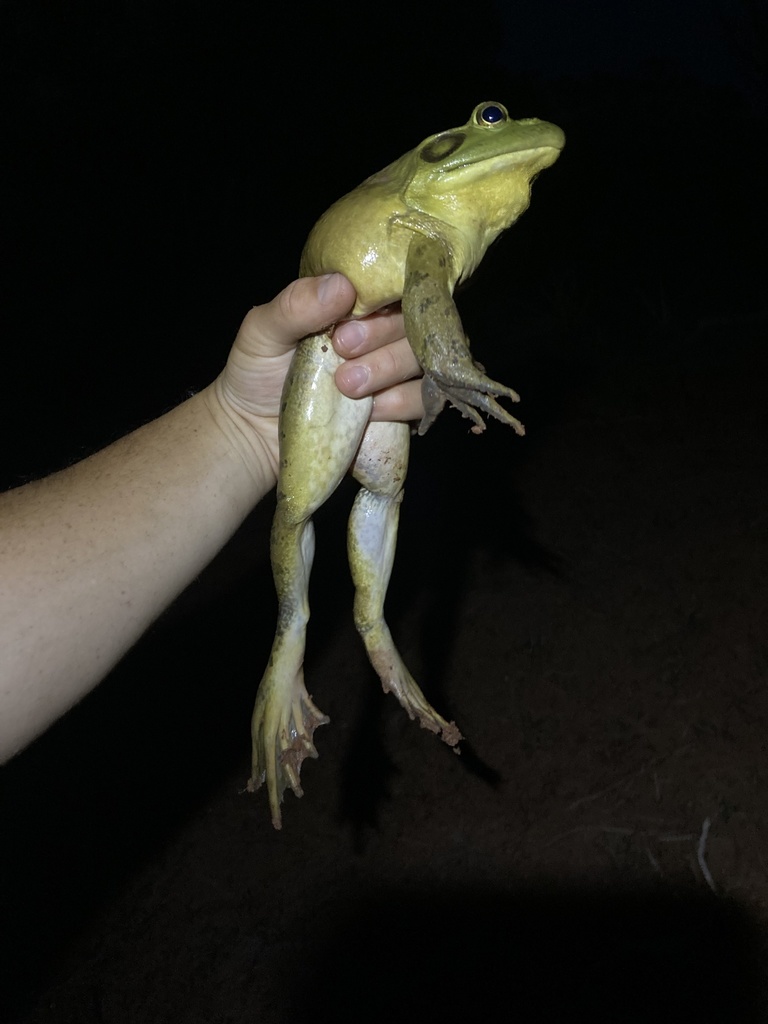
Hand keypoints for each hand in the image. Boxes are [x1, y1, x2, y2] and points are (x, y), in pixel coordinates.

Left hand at [210, 274, 422, 480]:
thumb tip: (342, 285)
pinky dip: (401, 401)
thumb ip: (295, 305)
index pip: (393, 280)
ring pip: (424, 357)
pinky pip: (424, 399)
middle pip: (416, 316)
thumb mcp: (263, 331)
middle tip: (342, 349)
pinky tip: (371, 409)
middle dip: (382, 332)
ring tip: (346, 384)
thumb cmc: (257, 374)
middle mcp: (382, 332)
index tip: (351, 313)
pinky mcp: (402, 408)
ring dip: (390, 366)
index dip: (386, 290)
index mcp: (354, 302)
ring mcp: (396, 371)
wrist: (255, 434)